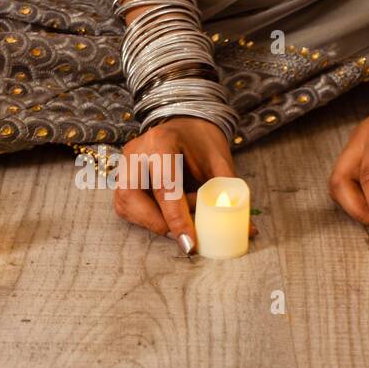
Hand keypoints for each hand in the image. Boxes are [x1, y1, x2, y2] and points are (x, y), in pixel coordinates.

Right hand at [113, 117, 248, 252]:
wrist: (186, 124)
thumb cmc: (202, 142)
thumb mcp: (219, 162)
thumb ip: (227, 194)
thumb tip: (247, 230)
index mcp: (161, 141)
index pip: (164, 186)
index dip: (176, 219)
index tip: (189, 243)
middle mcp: (136, 151)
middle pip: (133, 198)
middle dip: (158, 224)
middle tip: (184, 236)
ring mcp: (124, 164)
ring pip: (125, 205)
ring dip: (152, 222)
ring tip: (179, 220)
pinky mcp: (121, 177)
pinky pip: (126, 206)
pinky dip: (147, 217)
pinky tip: (166, 215)